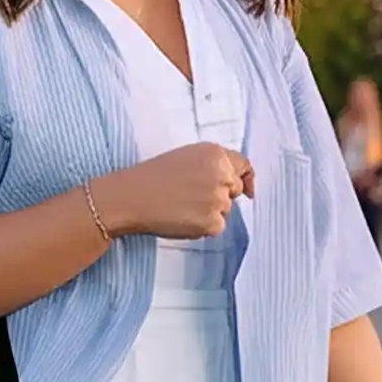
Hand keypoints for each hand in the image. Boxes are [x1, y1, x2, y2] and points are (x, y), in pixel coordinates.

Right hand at [90, 143, 252, 239]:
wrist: (132, 197)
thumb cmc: (152, 177)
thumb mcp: (186, 156)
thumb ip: (213, 165)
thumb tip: (234, 182)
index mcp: (215, 154)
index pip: (244, 166)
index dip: (247, 180)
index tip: (249, 191)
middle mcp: (222, 175)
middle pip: (234, 191)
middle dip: (220, 196)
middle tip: (191, 198)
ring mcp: (219, 200)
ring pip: (224, 211)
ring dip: (209, 212)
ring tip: (180, 206)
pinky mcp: (212, 222)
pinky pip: (216, 227)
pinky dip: (202, 227)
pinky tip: (181, 218)